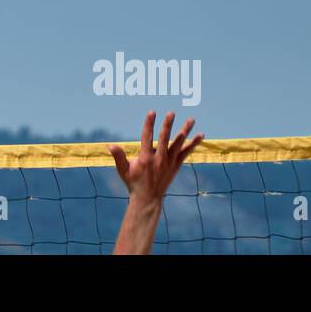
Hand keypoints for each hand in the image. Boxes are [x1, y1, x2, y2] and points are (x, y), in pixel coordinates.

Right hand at [109, 111, 202, 253]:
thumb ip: (118, 156)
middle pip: (164, 138)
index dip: (149, 124)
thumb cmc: (133, 182)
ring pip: (178, 144)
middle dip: (167, 125)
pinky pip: (186, 152)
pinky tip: (200, 135)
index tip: (152, 113)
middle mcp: (159, 159)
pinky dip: (193, 144)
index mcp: (145, 158)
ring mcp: (169, 162)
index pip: (147, 137)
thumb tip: (109, 145)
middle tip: (171, 113)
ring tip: (191, 119)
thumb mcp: (123, 170)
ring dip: (185, 131)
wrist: (148, 198)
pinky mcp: (176, 165)